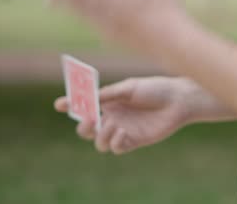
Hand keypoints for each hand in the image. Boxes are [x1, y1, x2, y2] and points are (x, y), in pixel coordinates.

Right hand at [54, 77, 235, 153]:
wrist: (178, 101)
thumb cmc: (155, 89)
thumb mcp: (128, 88)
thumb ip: (107, 95)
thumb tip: (86, 99)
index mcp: (109, 101)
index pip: (84, 105)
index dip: (69, 105)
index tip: (58, 104)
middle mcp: (112, 117)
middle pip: (87, 129)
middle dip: (83, 126)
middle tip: (91, 119)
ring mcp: (122, 130)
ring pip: (99, 142)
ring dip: (100, 135)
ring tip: (112, 125)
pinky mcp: (133, 141)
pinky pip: (116, 148)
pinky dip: (115, 141)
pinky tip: (123, 132)